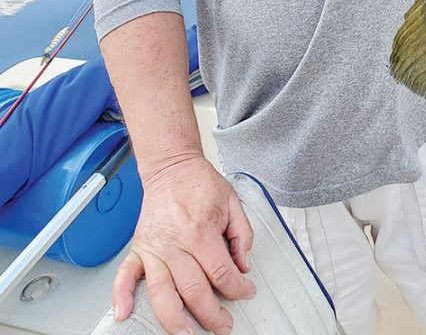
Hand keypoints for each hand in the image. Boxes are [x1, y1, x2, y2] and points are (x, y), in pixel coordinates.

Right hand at [113, 156, 254, 334]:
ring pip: (162, 294)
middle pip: (194, 291)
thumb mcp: (233, 202)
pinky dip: (121, 296)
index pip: (221, 273)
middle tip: (223, 324)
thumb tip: (243, 265)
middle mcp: (175, 243)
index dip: (238, 288)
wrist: (172, 166)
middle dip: (212, 315)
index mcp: (201, 231)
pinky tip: (124, 313)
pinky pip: (125, 275)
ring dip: (176, 321)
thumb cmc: (201, 183)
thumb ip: (243, 234)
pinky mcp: (138, 248)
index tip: (246, 292)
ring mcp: (154, 248)